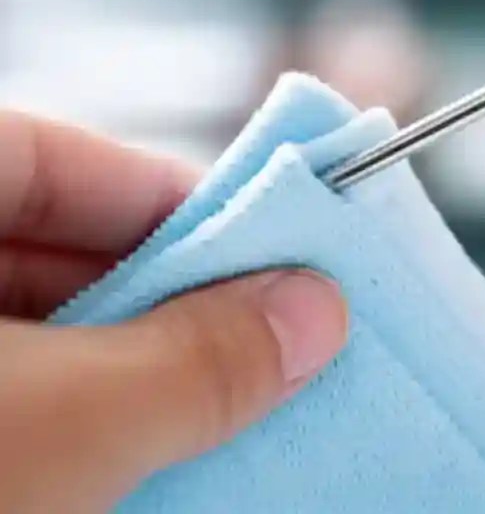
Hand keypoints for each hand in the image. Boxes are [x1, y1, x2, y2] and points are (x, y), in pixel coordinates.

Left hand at [0, 112, 348, 513]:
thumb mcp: (56, 421)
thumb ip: (196, 356)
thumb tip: (315, 310)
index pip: (50, 158)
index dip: (169, 200)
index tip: (269, 253)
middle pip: (42, 249)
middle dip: (160, 305)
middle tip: (255, 348)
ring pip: (24, 338)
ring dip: (118, 378)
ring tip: (204, 419)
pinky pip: (2, 405)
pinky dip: (62, 429)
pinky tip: (129, 464)